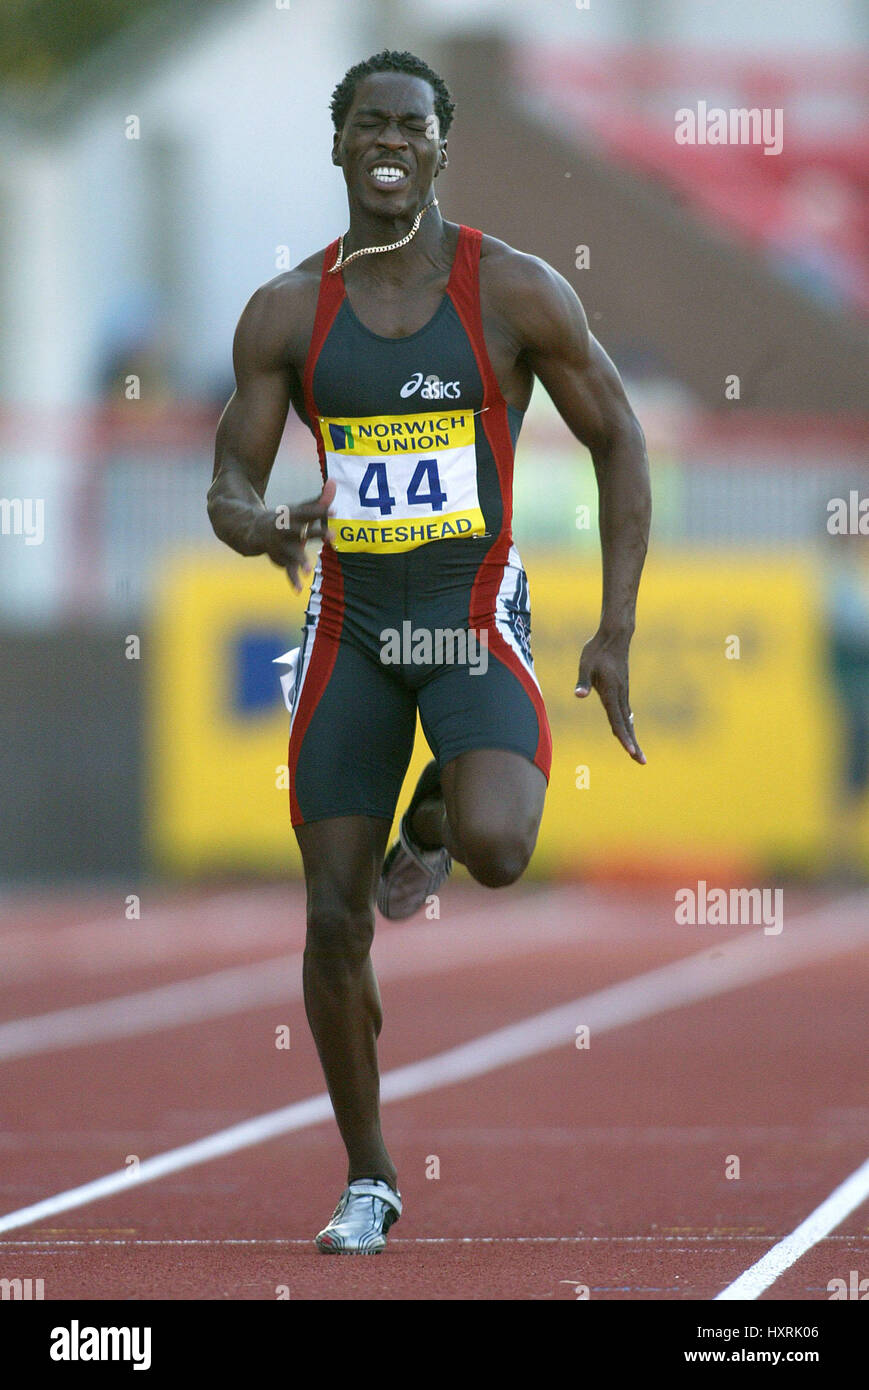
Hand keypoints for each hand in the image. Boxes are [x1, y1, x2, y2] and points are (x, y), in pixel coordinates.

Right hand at [258, 479, 335, 591]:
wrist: (253, 530)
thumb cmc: (286, 519)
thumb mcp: (300, 509)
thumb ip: (319, 501)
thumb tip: (335, 481)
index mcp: (292, 516)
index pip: (308, 512)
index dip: (320, 510)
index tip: (334, 511)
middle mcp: (285, 530)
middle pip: (300, 531)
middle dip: (316, 533)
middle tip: (332, 535)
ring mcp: (281, 546)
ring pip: (290, 553)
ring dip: (299, 560)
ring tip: (308, 570)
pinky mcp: (280, 559)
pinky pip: (287, 570)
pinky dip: (292, 580)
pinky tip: (299, 590)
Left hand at [575, 628, 645, 763]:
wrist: (615, 636)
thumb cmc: (596, 650)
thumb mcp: (585, 665)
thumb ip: (583, 682)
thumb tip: (578, 696)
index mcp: (611, 692)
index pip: (617, 720)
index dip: (623, 737)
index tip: (630, 751)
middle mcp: (620, 695)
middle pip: (626, 725)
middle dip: (633, 745)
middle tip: (641, 762)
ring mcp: (623, 692)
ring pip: (628, 720)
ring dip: (632, 737)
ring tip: (637, 753)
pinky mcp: (623, 689)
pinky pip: (626, 712)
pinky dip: (628, 724)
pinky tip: (629, 729)